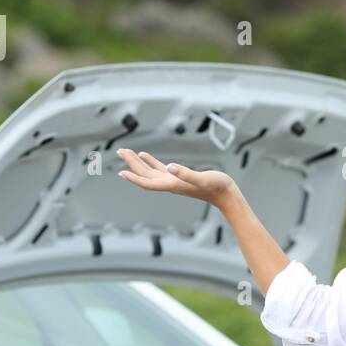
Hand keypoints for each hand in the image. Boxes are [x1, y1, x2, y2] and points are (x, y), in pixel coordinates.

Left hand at [117, 148, 235, 204]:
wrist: (226, 194)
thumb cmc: (217, 187)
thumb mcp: (203, 178)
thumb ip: (186, 174)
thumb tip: (171, 167)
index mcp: (173, 184)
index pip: (148, 183)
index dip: (134, 178)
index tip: (121, 172)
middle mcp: (170, 184)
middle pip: (145, 175)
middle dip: (131, 164)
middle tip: (120, 151)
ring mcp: (173, 180)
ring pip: (150, 171)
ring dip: (137, 163)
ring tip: (126, 152)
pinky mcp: (179, 176)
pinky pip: (159, 168)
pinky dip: (150, 162)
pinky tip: (145, 156)